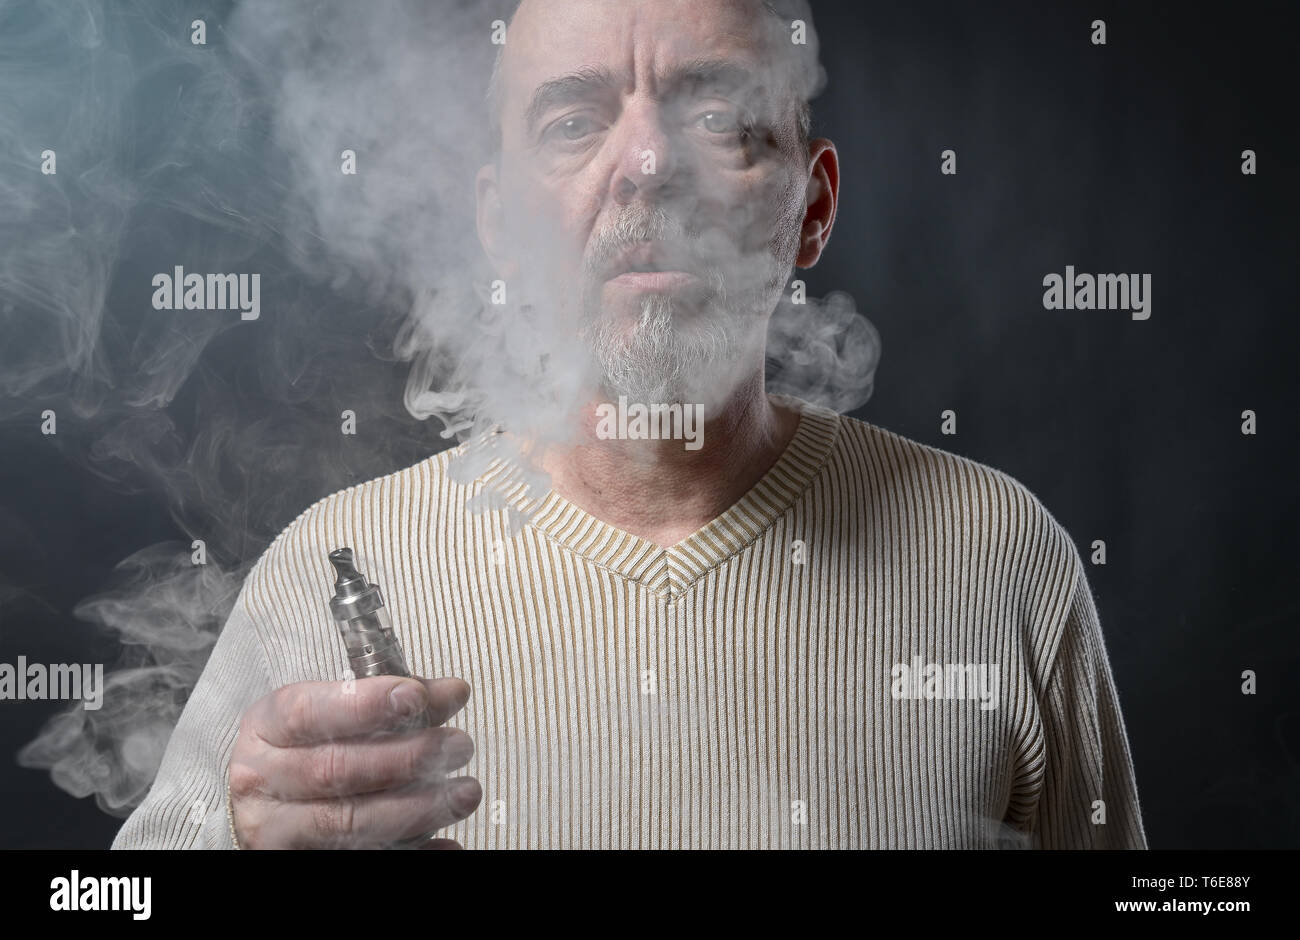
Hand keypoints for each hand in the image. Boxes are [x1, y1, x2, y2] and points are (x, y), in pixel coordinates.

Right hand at [228, 676, 480, 848]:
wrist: (267, 805)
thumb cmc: (309, 748)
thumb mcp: (332, 713)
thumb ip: (389, 702)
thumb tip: (450, 693)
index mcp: (267, 729)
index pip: (309, 712)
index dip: (364, 704)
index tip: (416, 696)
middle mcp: (262, 781)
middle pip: (334, 770)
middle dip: (405, 757)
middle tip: (458, 745)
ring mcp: (276, 830)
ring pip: (347, 823)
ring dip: (416, 808)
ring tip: (464, 792)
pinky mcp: (298, 861)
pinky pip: (358, 859)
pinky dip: (409, 852)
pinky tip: (447, 844)